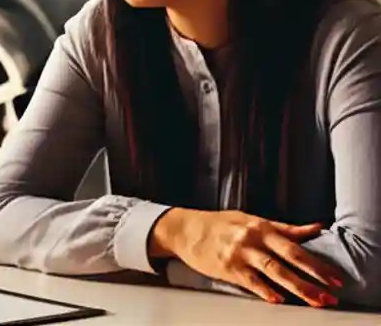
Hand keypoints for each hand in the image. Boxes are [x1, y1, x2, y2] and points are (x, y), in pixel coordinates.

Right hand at [149, 208, 344, 306]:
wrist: (185, 229)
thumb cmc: (219, 224)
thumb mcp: (251, 220)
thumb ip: (284, 228)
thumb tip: (315, 228)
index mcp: (261, 227)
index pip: (296, 247)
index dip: (317, 263)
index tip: (335, 278)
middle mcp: (253, 239)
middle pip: (289, 260)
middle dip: (314, 278)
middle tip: (332, 293)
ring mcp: (240, 253)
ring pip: (274, 272)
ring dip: (298, 288)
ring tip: (315, 301)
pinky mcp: (227, 267)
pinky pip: (250, 281)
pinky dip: (265, 291)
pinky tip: (278, 300)